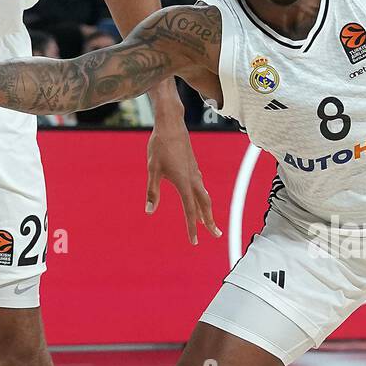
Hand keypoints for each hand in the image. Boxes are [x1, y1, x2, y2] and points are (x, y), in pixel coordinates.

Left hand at [146, 116, 220, 245]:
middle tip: (215, 235)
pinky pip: (201, 187)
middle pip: (204, 205)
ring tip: (208, 223)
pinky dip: (202, 199)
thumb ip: (152, 191)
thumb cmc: (160, 145)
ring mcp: (195, 173)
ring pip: (204, 196)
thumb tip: (149, 211)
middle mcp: (193, 179)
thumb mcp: (152, 169)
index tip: (195, 241)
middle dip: (210, 221)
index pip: (190, 210)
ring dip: (207, 211)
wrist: (171, 124)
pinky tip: (199, 201)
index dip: (192, 228)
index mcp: (184, 182)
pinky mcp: (193, 167)